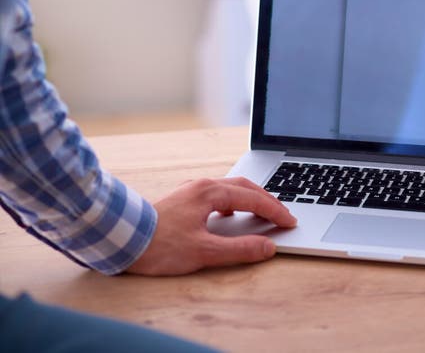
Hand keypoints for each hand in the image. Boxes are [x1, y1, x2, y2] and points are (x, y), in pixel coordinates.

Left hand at [126, 177, 296, 275]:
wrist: (123, 238)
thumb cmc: (160, 245)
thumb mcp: (203, 251)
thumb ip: (238, 249)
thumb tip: (266, 247)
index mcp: (210, 192)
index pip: (252, 198)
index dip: (274, 211)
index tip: (289, 222)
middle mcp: (202, 185)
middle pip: (244, 186)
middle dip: (266, 199)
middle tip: (283, 214)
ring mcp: (191, 190)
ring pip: (230, 188)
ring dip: (250, 198)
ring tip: (263, 213)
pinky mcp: (183, 199)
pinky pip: (217, 194)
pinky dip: (233, 201)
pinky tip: (230, 215)